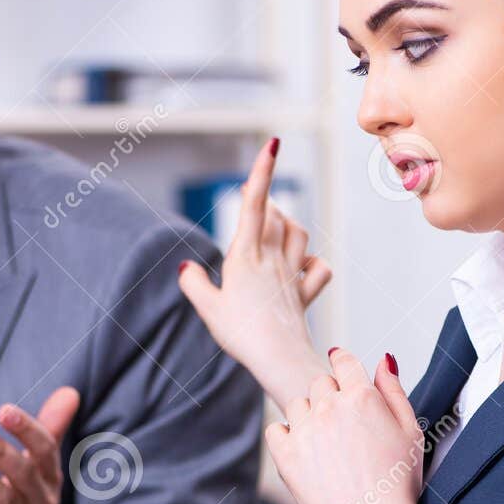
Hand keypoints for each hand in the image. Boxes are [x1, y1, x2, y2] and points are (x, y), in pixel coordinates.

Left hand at [0, 386, 90, 503]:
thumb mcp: (45, 473)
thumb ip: (51, 431)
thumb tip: (69, 391)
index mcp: (48, 480)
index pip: (45, 451)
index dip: (28, 430)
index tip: (5, 410)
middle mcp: (39, 503)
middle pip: (24, 475)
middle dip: (1, 453)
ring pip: (2, 503)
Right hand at [179, 137, 333, 408]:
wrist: (279, 358)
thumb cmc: (241, 333)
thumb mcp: (208, 309)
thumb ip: (194, 284)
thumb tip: (186, 267)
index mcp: (245, 256)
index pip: (254, 204)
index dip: (262, 172)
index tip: (273, 144)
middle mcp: (272, 259)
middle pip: (276, 216)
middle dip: (266, 202)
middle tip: (253, 198)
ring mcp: (291, 276)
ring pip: (298, 234)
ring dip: (288, 225)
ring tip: (276, 225)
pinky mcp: (304, 295)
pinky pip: (317, 270)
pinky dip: (312, 264)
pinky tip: (302, 267)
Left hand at [266, 348, 440, 503]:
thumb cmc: (397, 484)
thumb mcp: (411, 431)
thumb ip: (394, 390)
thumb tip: (383, 359)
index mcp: (362, 397)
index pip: (343, 361)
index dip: (343, 364)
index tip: (342, 372)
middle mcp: (330, 407)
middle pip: (320, 383)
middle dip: (330, 397)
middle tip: (344, 427)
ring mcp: (305, 430)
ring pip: (297, 405)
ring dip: (309, 416)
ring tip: (328, 446)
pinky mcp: (285, 454)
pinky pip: (276, 429)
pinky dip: (287, 437)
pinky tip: (305, 453)